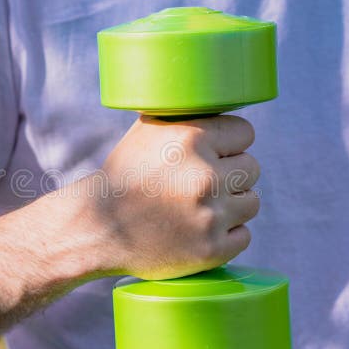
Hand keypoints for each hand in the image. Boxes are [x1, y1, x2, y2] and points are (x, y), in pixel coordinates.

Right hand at [91, 114, 259, 279]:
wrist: (96, 228)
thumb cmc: (125, 175)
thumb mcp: (148, 131)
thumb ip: (187, 117)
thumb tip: (219, 98)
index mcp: (191, 138)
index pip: (245, 133)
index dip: (229, 143)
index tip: (213, 153)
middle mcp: (204, 175)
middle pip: (251, 167)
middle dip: (231, 174)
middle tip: (202, 183)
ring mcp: (209, 216)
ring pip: (251, 202)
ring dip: (232, 205)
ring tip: (202, 207)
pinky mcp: (210, 250)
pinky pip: (244, 236)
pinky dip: (227, 236)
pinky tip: (202, 230)